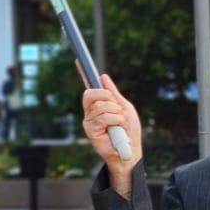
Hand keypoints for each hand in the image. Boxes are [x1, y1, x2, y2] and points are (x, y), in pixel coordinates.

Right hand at [82, 73, 141, 195]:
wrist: (130, 150)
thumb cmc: (129, 131)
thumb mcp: (124, 108)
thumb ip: (114, 94)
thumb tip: (103, 76)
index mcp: (99, 104)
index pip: (89, 86)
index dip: (83, 73)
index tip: (79, 60)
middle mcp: (91, 111)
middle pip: (91, 93)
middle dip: (107, 98)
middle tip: (117, 108)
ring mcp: (89, 120)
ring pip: (100, 105)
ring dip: (116, 113)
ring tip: (120, 123)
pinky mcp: (90, 130)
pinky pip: (102, 117)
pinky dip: (114, 120)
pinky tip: (116, 129)